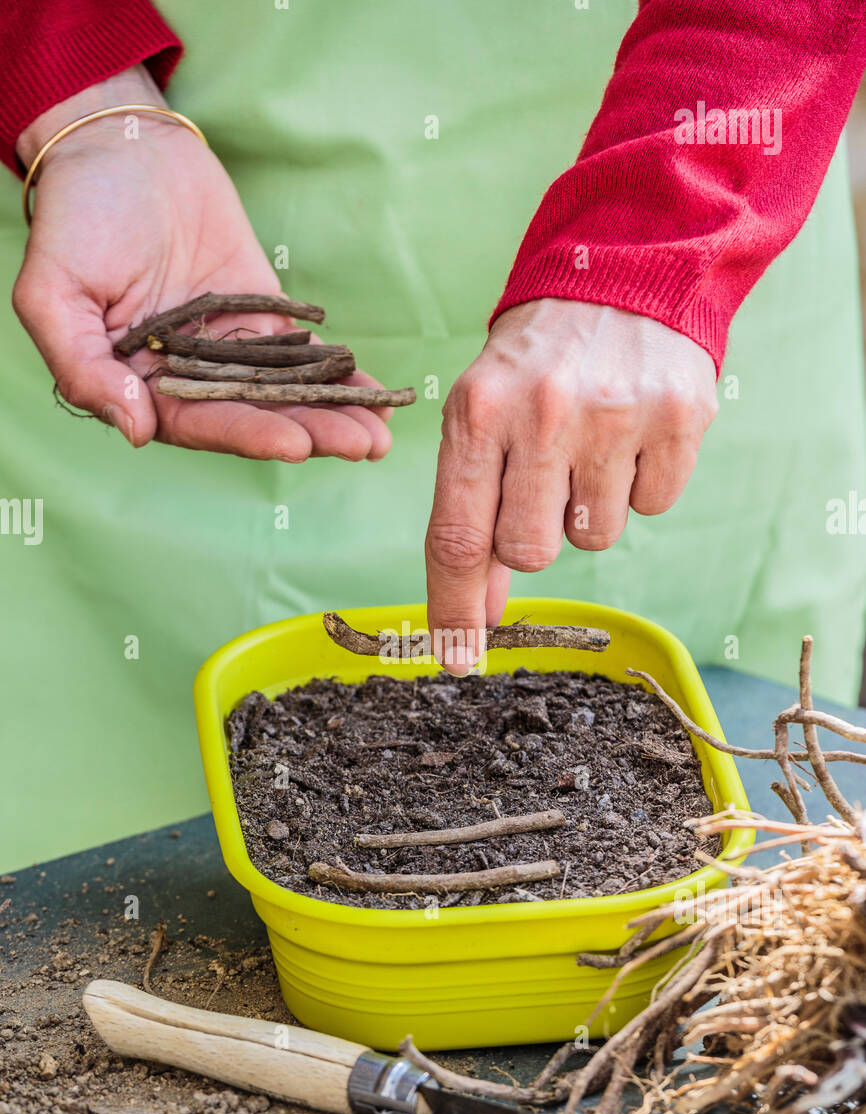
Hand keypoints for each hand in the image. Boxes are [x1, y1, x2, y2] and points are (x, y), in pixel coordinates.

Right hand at [12, 66, 391, 461]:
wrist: (119, 147)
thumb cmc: (76, 219)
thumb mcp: (54, 294)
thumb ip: (84, 368)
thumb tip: (136, 430)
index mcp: (140, 387)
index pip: (202, 421)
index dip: (250, 433)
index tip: (297, 443)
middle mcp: (190, 378)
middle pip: (257, 413)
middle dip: (312, 431)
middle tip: (361, 445)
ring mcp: (230, 348)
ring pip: (287, 391)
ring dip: (334, 412)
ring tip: (379, 432)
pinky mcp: (261, 316)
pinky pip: (303, 352)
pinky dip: (337, 373)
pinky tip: (374, 392)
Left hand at [425, 299, 716, 671]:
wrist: (624, 271)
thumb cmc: (537, 360)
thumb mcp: (484, 416)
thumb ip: (473, 509)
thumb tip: (476, 612)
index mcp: (478, 411)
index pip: (458, 537)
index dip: (454, 609)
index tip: (455, 659)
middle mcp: (543, 414)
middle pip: (530, 551)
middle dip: (533, 538)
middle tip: (542, 481)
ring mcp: (616, 416)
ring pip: (595, 536)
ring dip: (588, 507)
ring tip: (589, 442)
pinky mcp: (678, 418)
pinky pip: (652, 505)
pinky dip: (640, 483)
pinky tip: (631, 433)